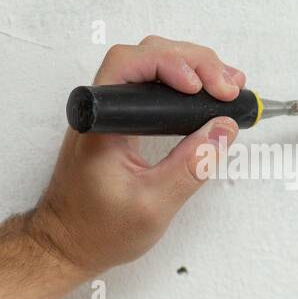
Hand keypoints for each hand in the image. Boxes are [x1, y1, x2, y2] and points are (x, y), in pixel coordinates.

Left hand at [31, 35, 244, 273]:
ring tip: (228, 88)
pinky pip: (153, 85)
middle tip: (230, 89)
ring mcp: (111, 111)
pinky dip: (184, 85)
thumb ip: (191, 167)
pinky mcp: (121, 120)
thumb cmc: (97, 230)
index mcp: (100, 123)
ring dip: (194, 69)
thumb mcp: (153, 206)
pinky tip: (208, 96)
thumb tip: (224, 130)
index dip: (174, 65)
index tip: (204, 90)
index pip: (132, 64)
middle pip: (148, 54)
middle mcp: (102, 108)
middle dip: (195, 63)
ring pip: (153, 65)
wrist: (67, 244)